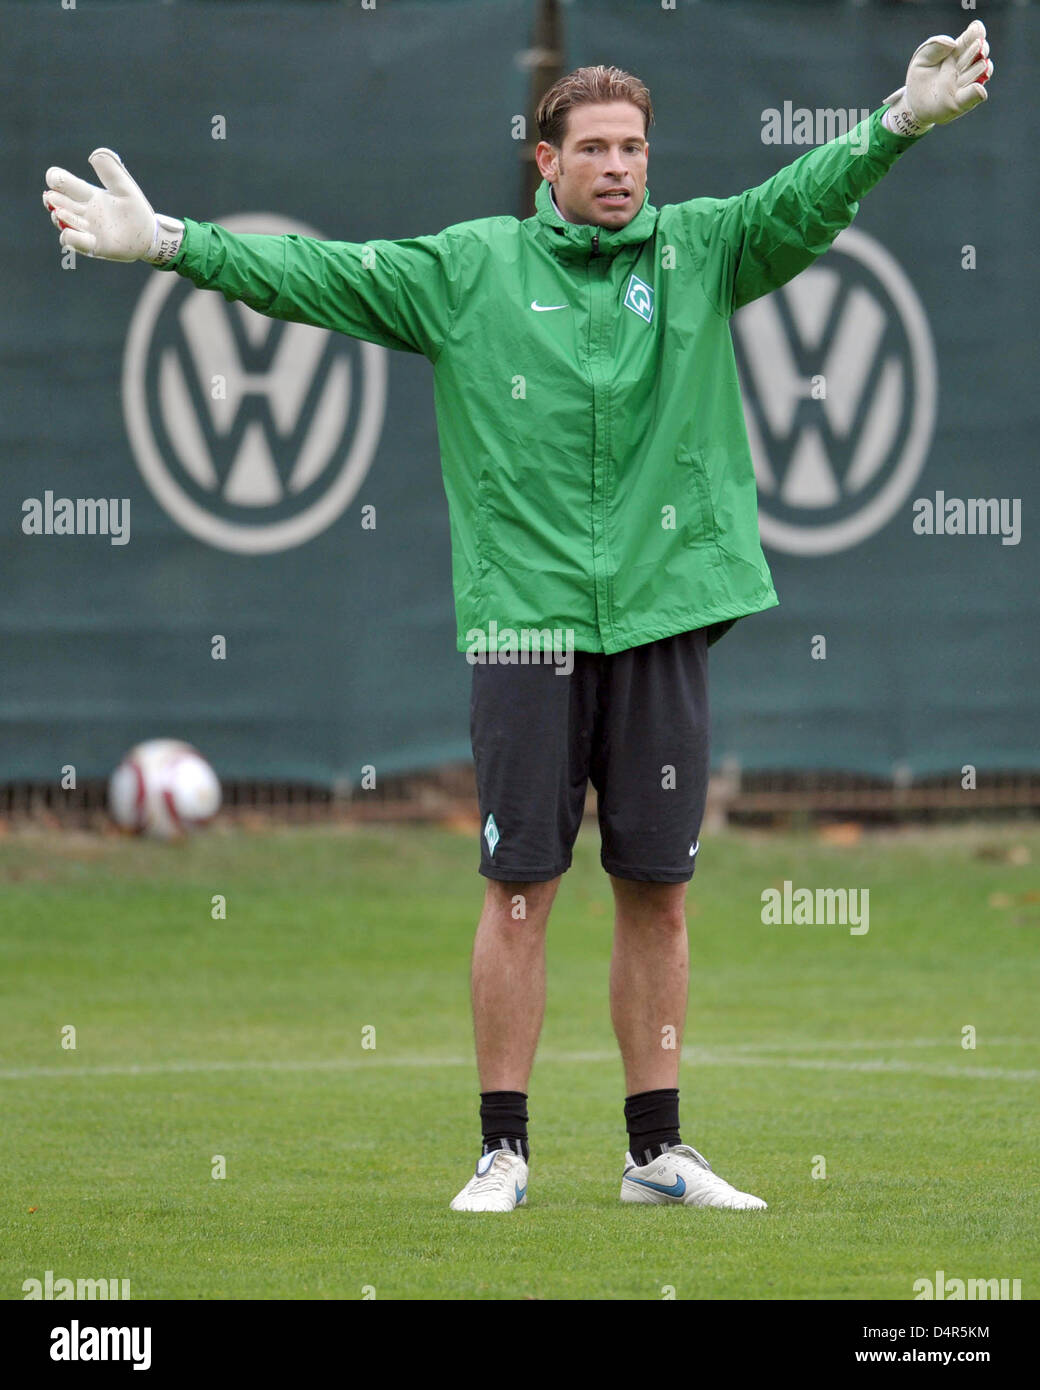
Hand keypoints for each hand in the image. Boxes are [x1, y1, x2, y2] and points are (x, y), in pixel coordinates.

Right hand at [42, 148, 183, 263]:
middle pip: (58, 202)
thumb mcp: (125, 187)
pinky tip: (68, 233)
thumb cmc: (135, 209)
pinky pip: (76, 242)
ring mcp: (87, 229)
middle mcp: (83, 211)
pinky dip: (70, 237)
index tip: (56, 178)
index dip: (55, 178)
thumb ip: (111, 171)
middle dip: (52, 199)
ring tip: (60, 213)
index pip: (63, 183)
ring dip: (59, 217)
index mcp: (88, 194)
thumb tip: (94, 155)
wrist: (149, 235)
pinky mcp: (94, 246)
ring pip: (63, 221)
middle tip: (52, 198)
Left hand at [883, 19, 992, 137]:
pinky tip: (978, 87)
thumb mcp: (922, 58)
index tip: (975, 28)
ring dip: (981, 66)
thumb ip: (934, 46)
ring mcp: (966, 84)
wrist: (912, 103)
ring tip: (981, 63)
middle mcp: (965, 66)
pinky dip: (977, 92)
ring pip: (980, 71)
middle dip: (981, 48)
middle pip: (980, 53)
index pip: (970, 38)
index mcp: (957, 52)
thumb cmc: (920, 76)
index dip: (976, 32)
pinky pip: (973, 96)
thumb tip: (952, 44)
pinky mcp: (960, 102)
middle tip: (978, 45)